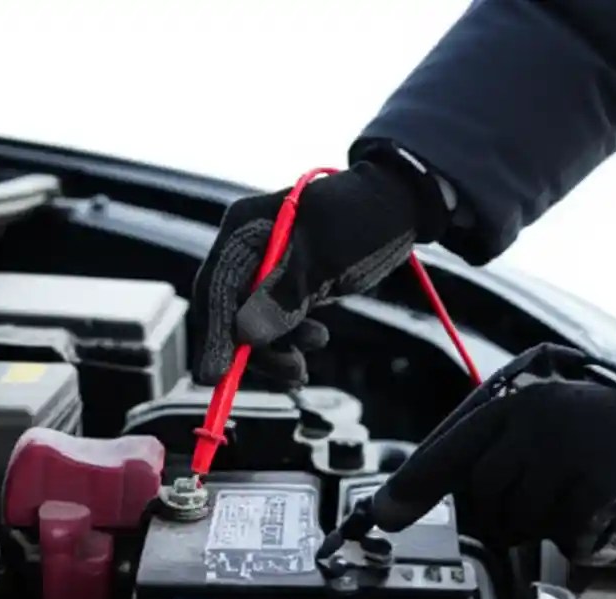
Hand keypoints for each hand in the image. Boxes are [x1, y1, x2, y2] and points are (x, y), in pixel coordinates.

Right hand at [190, 157, 446, 388]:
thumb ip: (283, 295)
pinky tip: (313, 342)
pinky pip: (275, 323)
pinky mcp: (288, 286)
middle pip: (229, 311)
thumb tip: (245, 336)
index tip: (215, 375)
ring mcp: (267, 270)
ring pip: (252, 325)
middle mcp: (247, 250)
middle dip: (252, 348)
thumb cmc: (363, 218)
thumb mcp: (324, 255)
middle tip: (289, 372)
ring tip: (305, 362)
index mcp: (244, 228)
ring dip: (276, 350)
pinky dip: (290, 341)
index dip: (214, 333)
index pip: (216, 287)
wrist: (401, 205)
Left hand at [370, 343, 615, 556]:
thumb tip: (439, 495)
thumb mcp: (541, 418)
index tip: (383, 516)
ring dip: (541, 522)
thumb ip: (493, 449)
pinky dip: (578, 533)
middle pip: (481, 496)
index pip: (448, 449)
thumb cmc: (602, 425)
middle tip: (540, 494)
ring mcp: (568, 453)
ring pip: (519, 520)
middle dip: (500, 511)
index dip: (413, 485)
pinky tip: (599, 506)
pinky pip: (564, 534)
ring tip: (574, 491)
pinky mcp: (599, 484)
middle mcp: (534, 422)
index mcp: (514, 403)